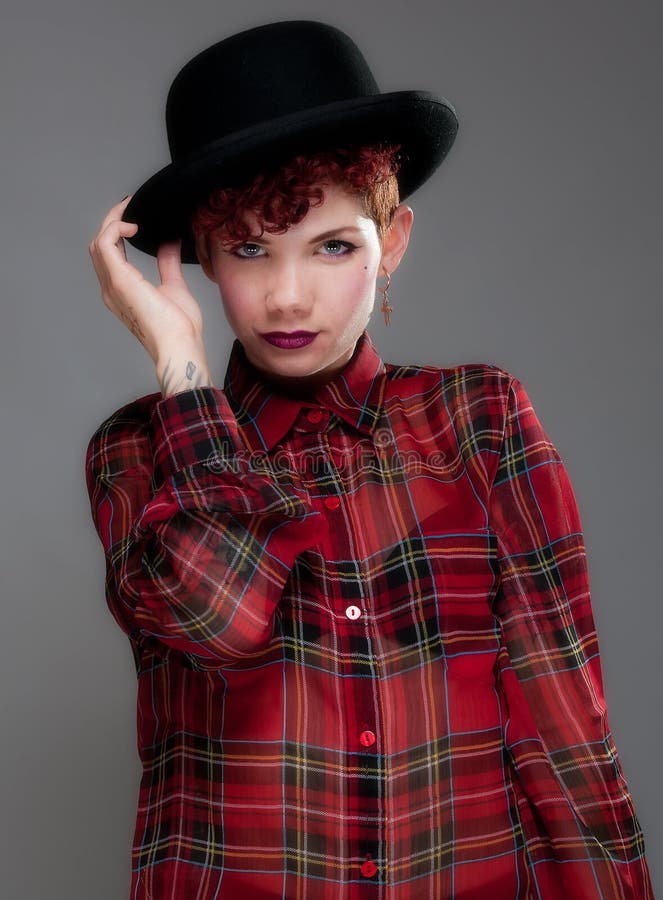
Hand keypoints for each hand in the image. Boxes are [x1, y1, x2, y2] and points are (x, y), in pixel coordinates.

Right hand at [88, 196, 206, 364]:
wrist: (180, 345)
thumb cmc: (179, 327)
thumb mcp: (174, 286)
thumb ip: (168, 264)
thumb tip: (169, 243)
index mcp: (122, 291)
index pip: (109, 255)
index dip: (117, 232)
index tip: (134, 216)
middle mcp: (111, 288)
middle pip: (99, 246)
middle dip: (112, 222)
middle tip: (130, 205)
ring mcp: (112, 284)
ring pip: (98, 242)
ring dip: (112, 221)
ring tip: (129, 209)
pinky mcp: (119, 280)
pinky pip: (105, 244)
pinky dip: (115, 228)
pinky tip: (132, 226)